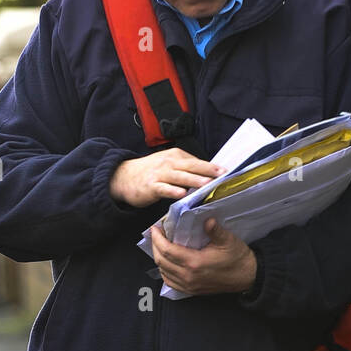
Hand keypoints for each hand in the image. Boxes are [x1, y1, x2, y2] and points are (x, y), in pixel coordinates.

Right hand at [109, 148, 223, 207]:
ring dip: (194, 180)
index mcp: (176, 156)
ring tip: (207, 184)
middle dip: (207, 170)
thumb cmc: (150, 172)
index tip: (226, 172)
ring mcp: (160, 174)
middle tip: (222, 175)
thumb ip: (186, 168)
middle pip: (191, 166)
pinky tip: (182, 194)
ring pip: (180, 176)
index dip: (212, 167)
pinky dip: (173, 190)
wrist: (124, 176)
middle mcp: (169, 163)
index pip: (197, 161)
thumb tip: (207, 175)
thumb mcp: (169, 164)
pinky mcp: (151, 186)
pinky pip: (164, 188)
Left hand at [149, 217, 257, 295]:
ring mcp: (189, 286)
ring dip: (159, 258)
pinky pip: (170, 282)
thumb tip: (207, 220)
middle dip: (155, 246)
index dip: (158, 238)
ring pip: (163, 272)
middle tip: (156, 235)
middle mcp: (189, 276)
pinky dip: (165, 271)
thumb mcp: (228, 240)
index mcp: (195, 263)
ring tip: (160, 246)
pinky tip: (167, 263)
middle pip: (161, 261)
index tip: (155, 228)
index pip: (167, 250)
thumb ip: (215, 230)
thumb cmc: (238, 258)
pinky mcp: (192, 291)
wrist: (247, 276)